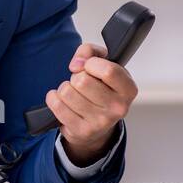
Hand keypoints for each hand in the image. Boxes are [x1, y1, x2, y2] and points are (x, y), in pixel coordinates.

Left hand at [45, 41, 137, 166]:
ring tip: (73, 93)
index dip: (91, 63)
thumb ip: (90, 51)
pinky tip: (63, 101)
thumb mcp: (102, 64)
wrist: (98, 124)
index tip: (88, 66)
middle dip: (76, 77)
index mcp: (128, 89)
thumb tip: (76, 64)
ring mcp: (100, 122)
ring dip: (64, 88)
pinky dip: (54, 99)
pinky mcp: (82, 131)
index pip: (108, 71)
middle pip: (82, 81)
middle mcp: (117, 107)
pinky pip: (57, 105)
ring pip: (67, 92)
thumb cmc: (101, 89)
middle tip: (81, 83)